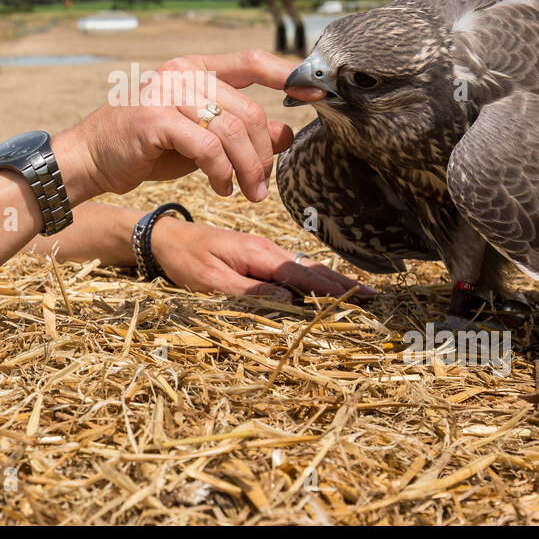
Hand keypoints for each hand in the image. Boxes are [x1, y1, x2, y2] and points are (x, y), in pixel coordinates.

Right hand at [54, 49, 320, 204]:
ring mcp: (167, 92)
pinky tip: (220, 188)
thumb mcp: (201, 139)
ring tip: (247, 193)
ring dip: (247, 170)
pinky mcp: (154, 118)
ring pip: (232, 131)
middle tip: (262, 186)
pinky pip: (207, 147)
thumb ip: (240, 133)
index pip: (252, 60)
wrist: (89, 160)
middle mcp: (182, 72)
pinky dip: (221, 173)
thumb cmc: (146, 148)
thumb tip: (287, 133)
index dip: (288, 75)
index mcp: (195, 67)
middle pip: (249, 110)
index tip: (318, 94)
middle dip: (264, 154)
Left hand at [148, 217, 377, 301]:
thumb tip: (288, 301)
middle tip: (374, 299)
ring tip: (358, 294)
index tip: (363, 298)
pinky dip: (313, 278)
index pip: (305, 275)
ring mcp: (263, 252)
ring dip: (332, 282)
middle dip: (344, 285)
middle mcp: (267, 250)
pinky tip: (323, 287)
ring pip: (305, 268)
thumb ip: (249, 292)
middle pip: (313, 270)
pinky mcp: (256, 257)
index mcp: (259, 254)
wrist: (164, 237)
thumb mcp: (211, 281)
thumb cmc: (184, 259)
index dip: (335, 290)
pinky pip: (291, 269)